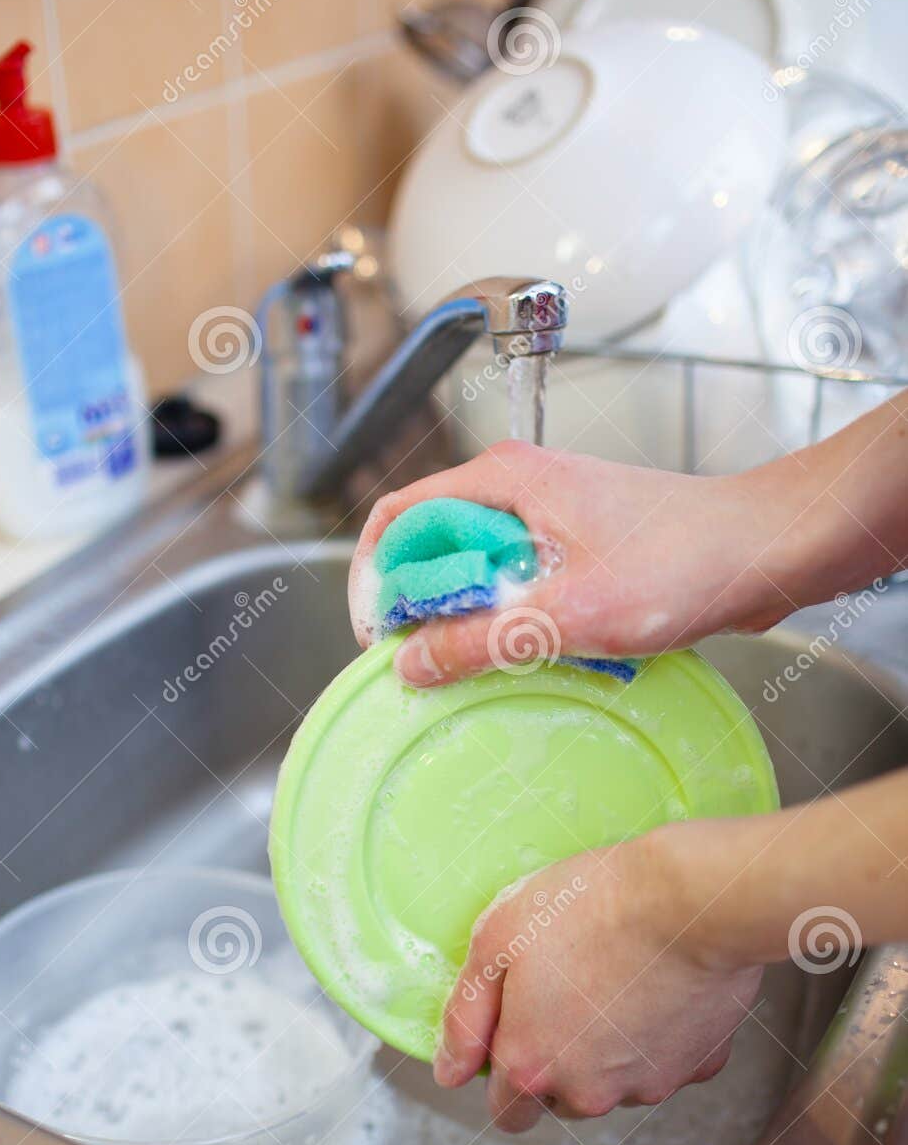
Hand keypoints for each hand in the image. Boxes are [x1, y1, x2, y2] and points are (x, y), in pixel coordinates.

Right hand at [349, 440, 797, 686]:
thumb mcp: (569, 615)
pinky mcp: (576, 542)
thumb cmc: (687, 561)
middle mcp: (518, 487)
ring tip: (483, 664)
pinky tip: (533, 655)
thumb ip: (482, 641)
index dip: (373, 578)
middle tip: (427, 665)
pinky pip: (517, 581)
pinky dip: (511, 618)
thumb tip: (411, 665)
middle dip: (420, 606)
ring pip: (475, 568)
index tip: (380, 637)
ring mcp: (549, 513)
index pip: (396, 515)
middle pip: (431, 544)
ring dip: (470, 617)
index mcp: (504, 479)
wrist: (771, 549)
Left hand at [434, 826, 762, 1130]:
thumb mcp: (496, 939)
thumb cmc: (590, 906)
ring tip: (616, 984)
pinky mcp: (698, 1067)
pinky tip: (659, 988)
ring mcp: (647, 1084)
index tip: (520, 1028)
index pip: (507, 1111)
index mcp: (531, 1067)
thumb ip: (464, 1015)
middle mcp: (588, 1093)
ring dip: (608, 1054)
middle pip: (561, 1102)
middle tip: (569, 997)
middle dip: (558, 1064)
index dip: (506, 1071)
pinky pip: (667, 1061)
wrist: (691, 899)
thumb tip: (448, 1072)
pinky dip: (660, 1037)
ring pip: (615, 1086)